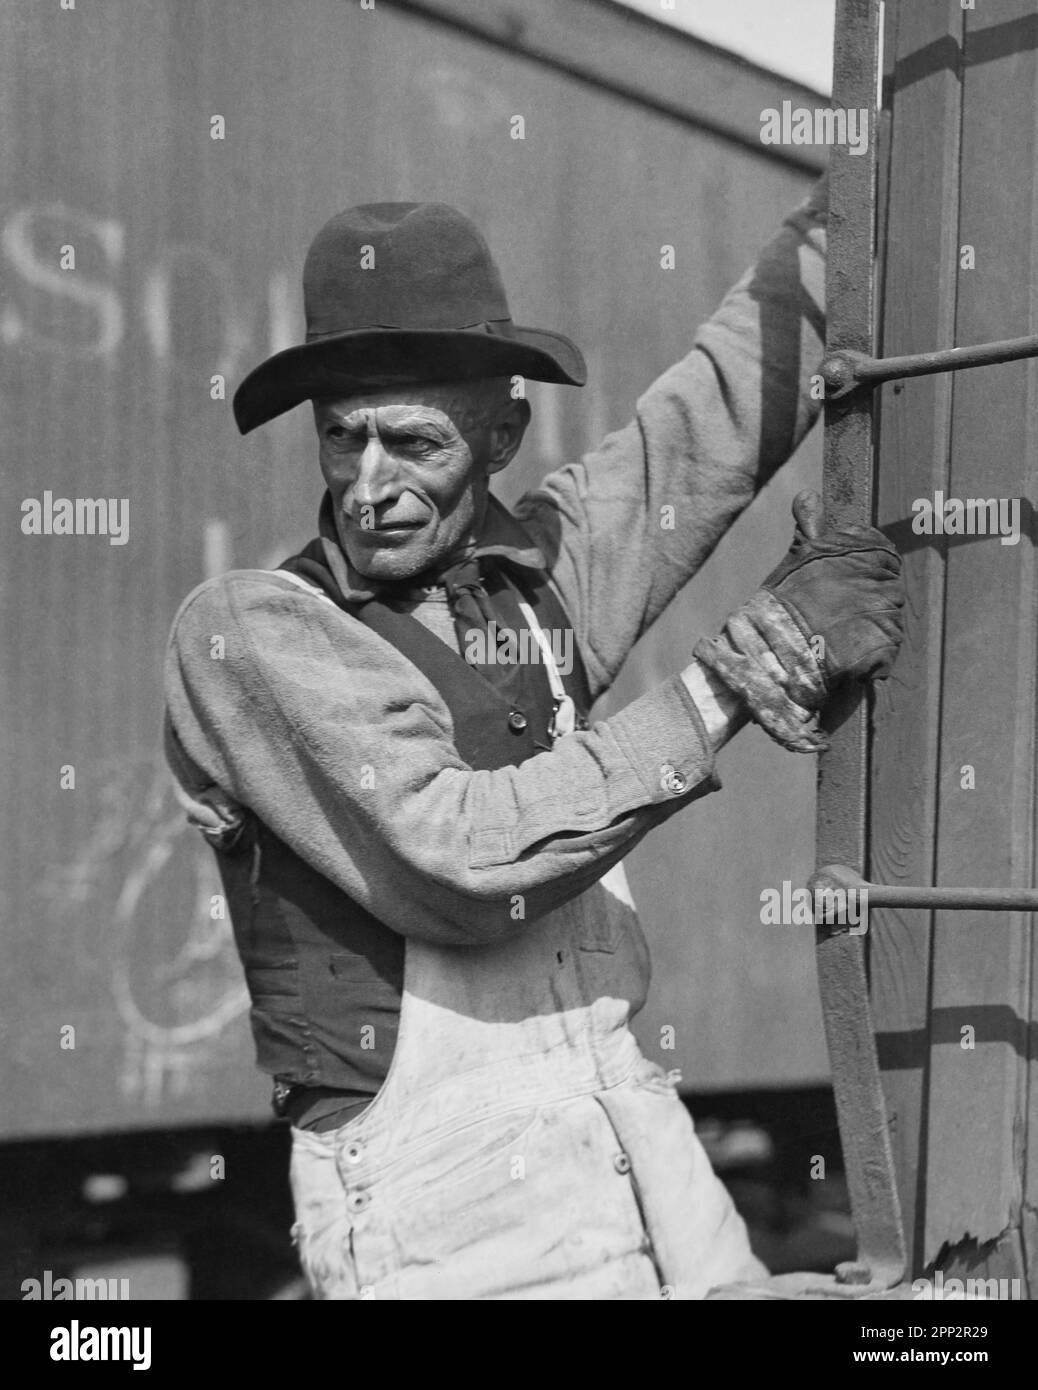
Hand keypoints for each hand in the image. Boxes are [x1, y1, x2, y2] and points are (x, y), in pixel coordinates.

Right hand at [762, 490, 904, 688]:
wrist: (776, 647)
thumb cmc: (784, 600)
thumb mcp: (798, 556)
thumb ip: (811, 525)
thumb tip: (808, 494)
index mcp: (867, 551)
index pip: (883, 554)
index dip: (863, 570)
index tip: (841, 586)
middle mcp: (883, 579)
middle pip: (888, 588)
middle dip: (865, 601)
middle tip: (833, 615)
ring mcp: (887, 614)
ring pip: (888, 619)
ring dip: (866, 629)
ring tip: (834, 638)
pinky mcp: (887, 645)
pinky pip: (886, 650)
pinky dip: (868, 656)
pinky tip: (842, 656)